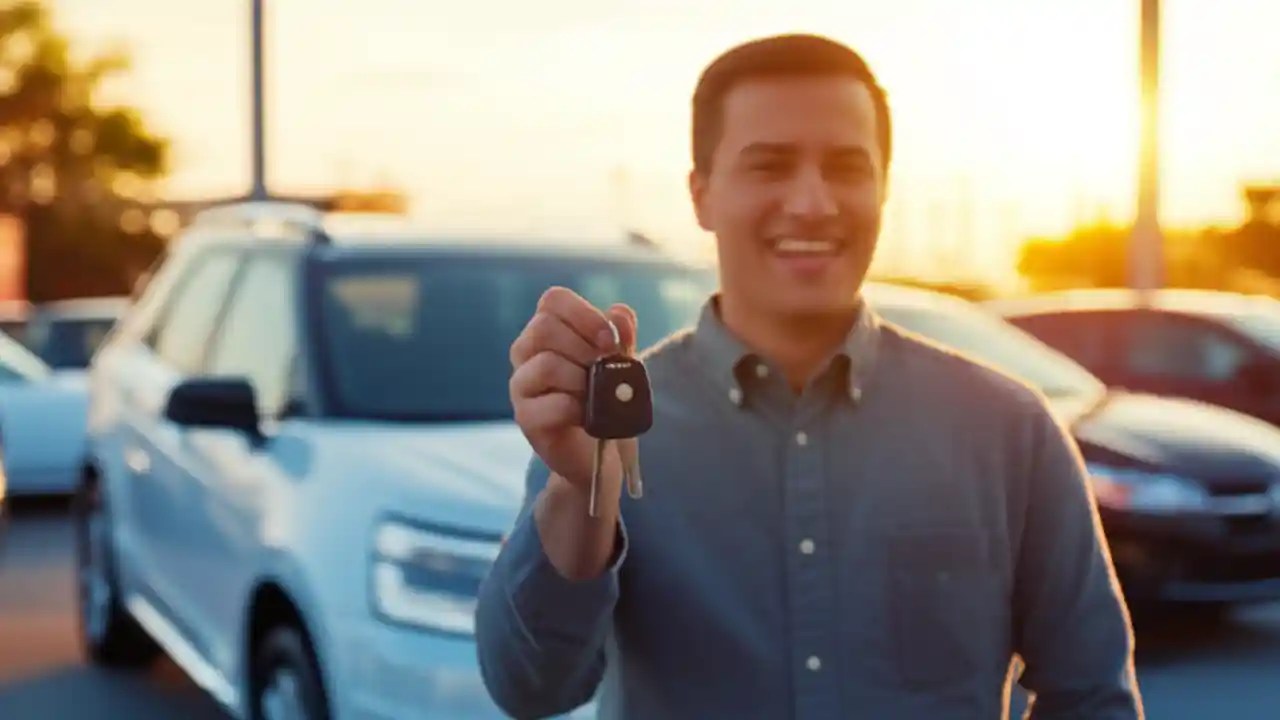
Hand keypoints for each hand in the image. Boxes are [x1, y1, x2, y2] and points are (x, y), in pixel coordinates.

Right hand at [509, 286, 637, 494]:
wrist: (598, 451)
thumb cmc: (605, 399)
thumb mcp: (619, 363)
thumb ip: (621, 337)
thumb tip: (619, 313)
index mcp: (547, 331)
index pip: (553, 300)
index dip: (584, 314)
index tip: (609, 340)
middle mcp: (526, 353)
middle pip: (544, 327)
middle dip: (584, 347)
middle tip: (604, 369)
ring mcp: (521, 386)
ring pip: (546, 364)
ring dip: (582, 378)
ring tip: (597, 394)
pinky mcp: (526, 419)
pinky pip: (552, 404)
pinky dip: (579, 408)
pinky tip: (589, 415)